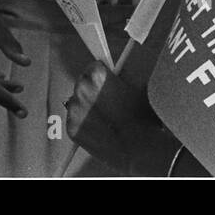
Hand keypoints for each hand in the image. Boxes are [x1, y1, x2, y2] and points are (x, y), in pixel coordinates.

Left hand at [64, 61, 178, 175]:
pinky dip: (84, 122)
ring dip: (87, 106)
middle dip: (94, 89)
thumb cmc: (142, 119)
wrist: (138, 148)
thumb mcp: (137, 87)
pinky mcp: (72, 128)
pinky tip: (100, 127)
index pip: (93, 66)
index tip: (107, 81)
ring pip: (77, 102)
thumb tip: (115, 73)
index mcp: (97, 76)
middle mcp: (82, 90)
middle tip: (109, 100)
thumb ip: (121, 77)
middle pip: (83, 83)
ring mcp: (75, 110)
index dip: (103, 75)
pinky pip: (75, 120)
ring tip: (106, 116)